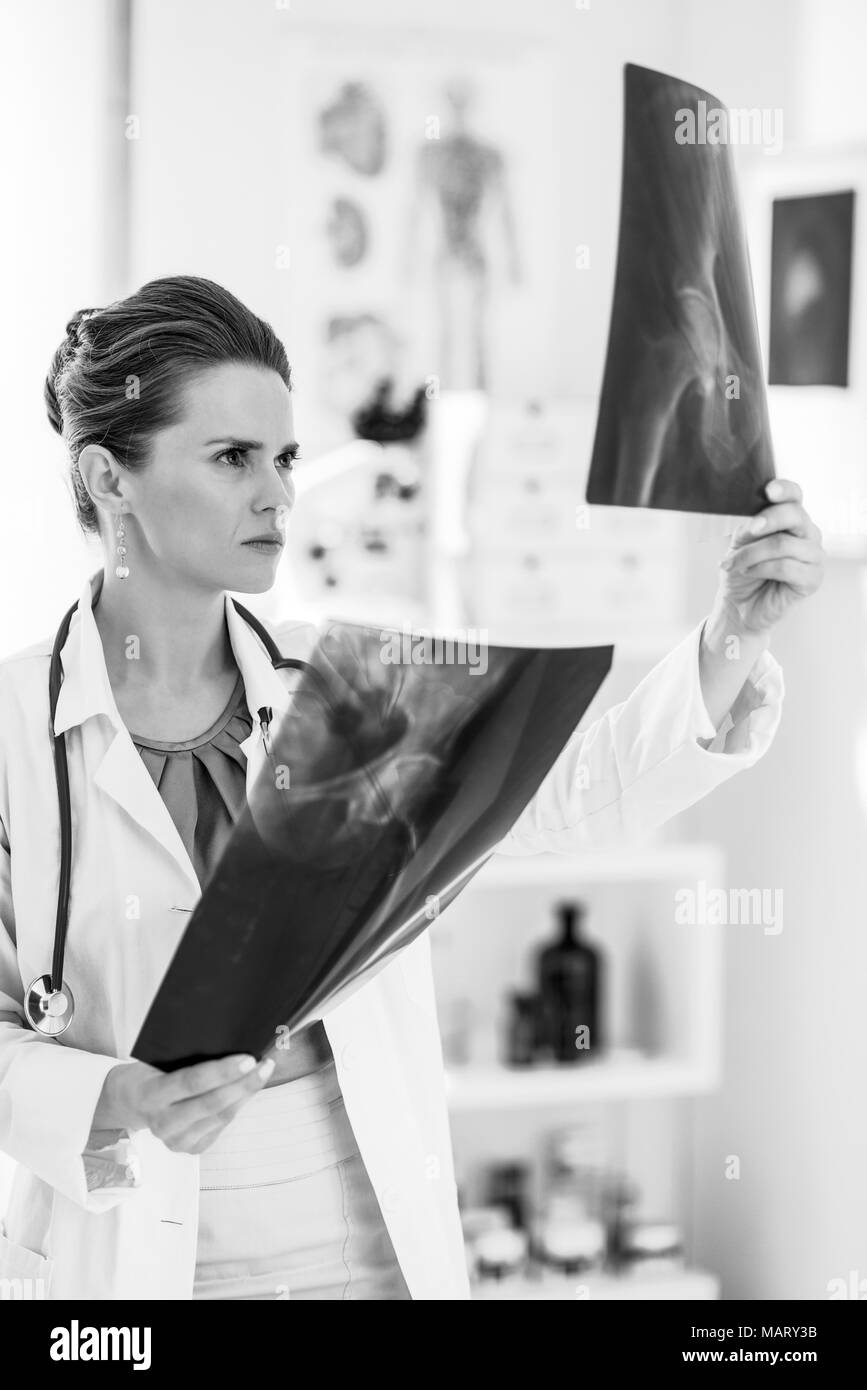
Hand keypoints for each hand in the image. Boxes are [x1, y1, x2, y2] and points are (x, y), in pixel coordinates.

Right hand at [92, 1052, 275, 1154]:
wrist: (128, 1104)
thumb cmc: (148, 1074)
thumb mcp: (155, 1061)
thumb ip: (184, 1058)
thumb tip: (230, 1043)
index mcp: (151, 1095)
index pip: (192, 1083)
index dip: (222, 1072)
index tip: (248, 1059)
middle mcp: (163, 1123)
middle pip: (211, 1103)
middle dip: (243, 1084)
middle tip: (266, 1065)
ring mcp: (177, 1141)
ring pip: (221, 1116)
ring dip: (246, 1094)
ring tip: (264, 1073)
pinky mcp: (190, 1149)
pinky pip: (221, 1126)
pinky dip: (238, 1106)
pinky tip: (248, 1091)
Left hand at [715, 478, 824, 634]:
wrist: (739, 604)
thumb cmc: (742, 570)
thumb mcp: (740, 543)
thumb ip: (749, 526)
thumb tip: (752, 518)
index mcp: (791, 518)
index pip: (795, 495)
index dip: (784, 489)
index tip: (769, 490)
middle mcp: (808, 533)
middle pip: (795, 515)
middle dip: (768, 520)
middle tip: (748, 531)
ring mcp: (814, 556)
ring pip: (784, 544)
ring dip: (752, 554)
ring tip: (735, 563)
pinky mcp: (813, 579)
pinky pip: (787, 567)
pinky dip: (761, 568)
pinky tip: (749, 572)